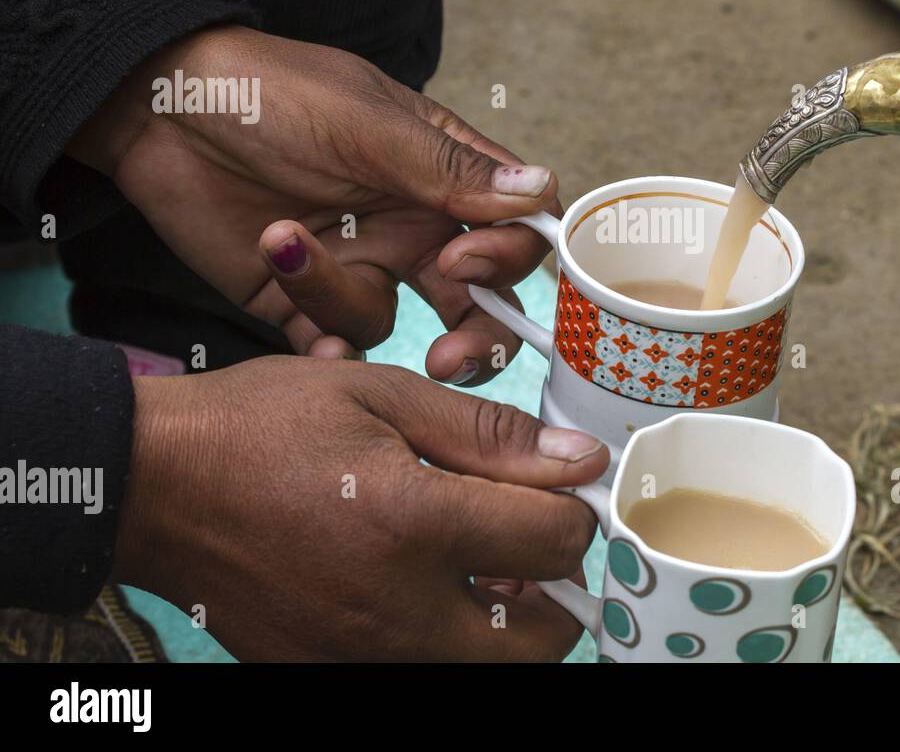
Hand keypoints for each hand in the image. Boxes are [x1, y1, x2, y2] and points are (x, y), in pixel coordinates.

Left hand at [70, 25, 557, 384]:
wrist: (157, 110)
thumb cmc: (269, 93)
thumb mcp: (365, 124)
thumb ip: (450, 171)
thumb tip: (541, 192)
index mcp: (441, 176)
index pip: (515, 228)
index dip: (508, 256)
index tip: (462, 262)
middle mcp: (411, 226)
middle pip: (476, 300)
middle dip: (474, 337)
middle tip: (448, 361)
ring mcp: (359, 263)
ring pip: (391, 322)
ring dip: (340, 297)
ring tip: (283, 242)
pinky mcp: (302, 298)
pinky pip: (333, 342)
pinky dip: (323, 347)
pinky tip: (308, 339)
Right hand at [115, 357, 608, 660]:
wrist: (153, 483)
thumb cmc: (261, 426)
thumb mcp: (382, 397)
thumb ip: (488, 435)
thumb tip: (577, 460)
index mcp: (412, 523)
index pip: (557, 542)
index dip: (573, 508)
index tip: (555, 486)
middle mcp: (393, 607)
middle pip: (541, 643)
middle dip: (558, 594)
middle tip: (528, 543)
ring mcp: (356, 654)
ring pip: (483, 668)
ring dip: (505, 626)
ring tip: (471, 562)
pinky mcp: (324, 672)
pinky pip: (419, 671)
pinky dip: (442, 640)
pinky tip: (418, 585)